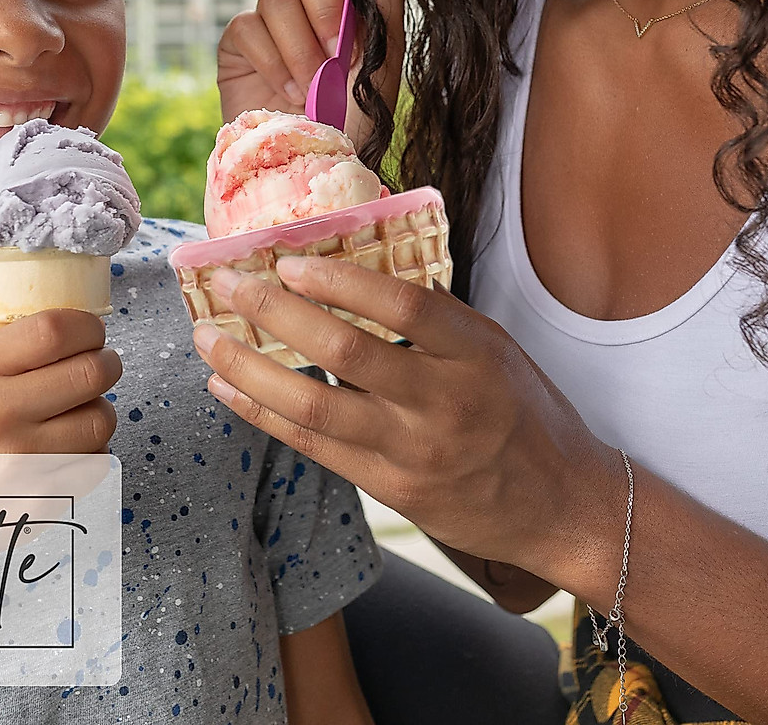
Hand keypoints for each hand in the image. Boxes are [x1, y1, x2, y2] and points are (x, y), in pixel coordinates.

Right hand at [0, 310, 121, 454]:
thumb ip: (23, 347)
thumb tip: (89, 328)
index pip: (53, 331)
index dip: (87, 326)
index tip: (91, 332)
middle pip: (90, 372)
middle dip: (107, 363)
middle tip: (99, 364)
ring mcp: (21, 460)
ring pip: (101, 418)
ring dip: (99, 409)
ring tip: (78, 409)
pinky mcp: (43, 495)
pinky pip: (97, 459)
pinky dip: (92, 448)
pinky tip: (67, 445)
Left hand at [192, 258, 624, 587]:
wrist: (561, 506)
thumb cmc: (524, 412)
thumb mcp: (493, 348)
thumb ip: (431, 318)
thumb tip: (348, 271)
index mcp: (475, 352)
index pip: (402, 305)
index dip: (340, 281)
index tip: (289, 261)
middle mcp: (443, 401)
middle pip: (344, 352)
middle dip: (275, 313)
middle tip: (229, 284)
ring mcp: (413, 451)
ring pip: (314, 406)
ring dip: (250, 368)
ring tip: (207, 337)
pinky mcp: (390, 488)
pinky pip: (313, 446)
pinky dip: (263, 414)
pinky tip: (228, 387)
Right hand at [217, 0, 405, 147]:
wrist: (318, 164)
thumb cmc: (359, 114)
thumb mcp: (384, 46)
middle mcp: (308, 0)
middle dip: (323, 1)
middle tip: (337, 49)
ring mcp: (270, 21)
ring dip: (300, 47)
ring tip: (313, 88)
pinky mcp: (239, 45)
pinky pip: (247, 27)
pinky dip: (272, 61)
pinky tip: (288, 93)